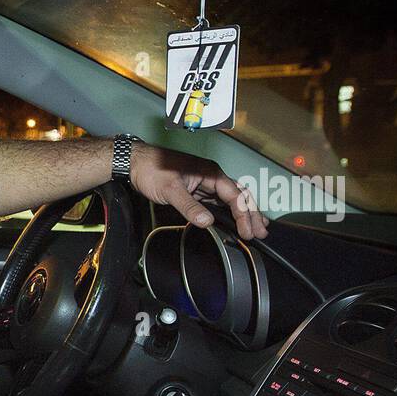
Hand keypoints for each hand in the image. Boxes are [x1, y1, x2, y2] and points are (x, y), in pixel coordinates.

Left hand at [129, 144, 268, 239]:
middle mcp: (212, 176)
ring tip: (256, 228)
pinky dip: (228, 212)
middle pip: (238, 196)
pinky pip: (218, 202)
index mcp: (211, 173)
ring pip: (230, 199)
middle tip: (261, 232)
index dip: (243, 214)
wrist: (135, 162)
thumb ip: (189, 206)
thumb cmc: (152, 170)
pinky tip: (234, 220)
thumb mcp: (170, 190)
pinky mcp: (196, 190)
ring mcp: (205, 183)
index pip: (234, 195)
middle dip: (251, 214)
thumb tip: (208, 222)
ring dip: (243, 213)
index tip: (248, 231)